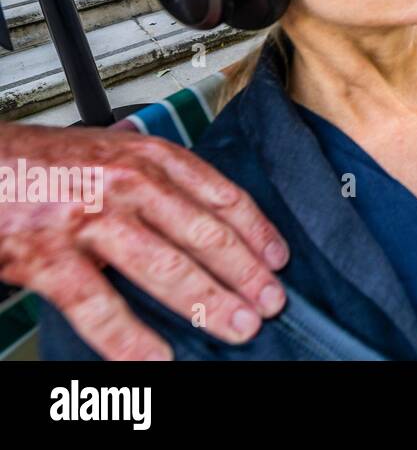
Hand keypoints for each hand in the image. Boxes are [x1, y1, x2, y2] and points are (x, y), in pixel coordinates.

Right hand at [0, 123, 289, 359]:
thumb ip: (160, 176)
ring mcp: (90, 218)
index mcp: (149, 157)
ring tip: (237, 327)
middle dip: (245, 273)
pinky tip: (156, 358)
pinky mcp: (47, 255)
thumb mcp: (114, 151)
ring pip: (164, 267)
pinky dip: (129, 337)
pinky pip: (97, 303)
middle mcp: (127, 182)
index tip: (279, 259)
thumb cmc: (45, 161)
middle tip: (271, 302)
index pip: (221, 196)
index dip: (257, 231)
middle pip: (204, 234)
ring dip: (207, 303)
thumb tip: (209, 210)